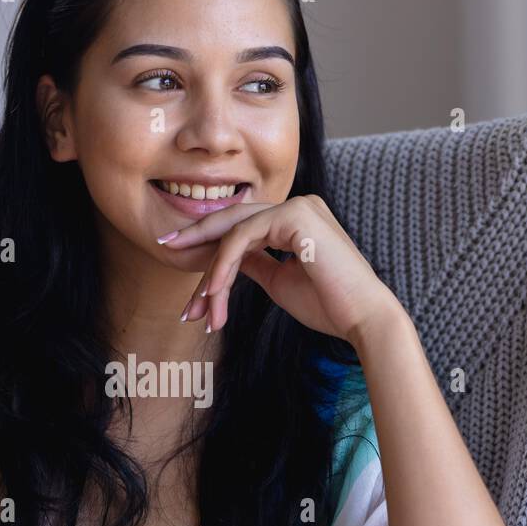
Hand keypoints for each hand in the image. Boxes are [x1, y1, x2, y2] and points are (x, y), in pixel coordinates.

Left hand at [162, 194, 401, 346]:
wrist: (361, 319)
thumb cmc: (328, 306)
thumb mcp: (279, 281)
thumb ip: (254, 264)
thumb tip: (227, 259)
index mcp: (297, 220)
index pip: (243, 227)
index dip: (211, 246)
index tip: (184, 264)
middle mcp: (298, 206)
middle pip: (233, 220)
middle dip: (196, 236)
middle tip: (165, 246)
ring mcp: (298, 207)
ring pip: (234, 232)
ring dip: (211, 272)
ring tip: (197, 307)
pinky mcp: (295, 216)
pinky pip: (243, 238)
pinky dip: (223, 266)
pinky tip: (213, 293)